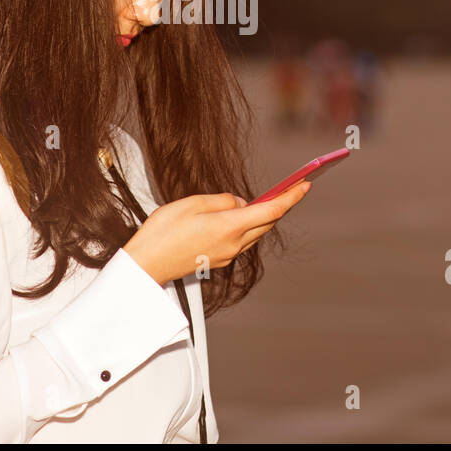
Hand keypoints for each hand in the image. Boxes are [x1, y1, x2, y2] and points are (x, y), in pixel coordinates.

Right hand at [121, 181, 310, 285]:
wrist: (146, 265)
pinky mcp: (218, 260)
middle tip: (293, 189)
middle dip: (282, 205)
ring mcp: (226, 255)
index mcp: (228, 227)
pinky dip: (247, 227)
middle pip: (267, 223)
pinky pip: (241, 240)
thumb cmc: (162, 233)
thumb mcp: (191, 203)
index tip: (305, 185)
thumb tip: (238, 202)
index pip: (271, 210)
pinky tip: (240, 217)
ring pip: (255, 233)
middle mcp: (233, 244)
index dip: (291, 197)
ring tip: (269, 200)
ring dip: (265, 217)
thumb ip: (220, 200)